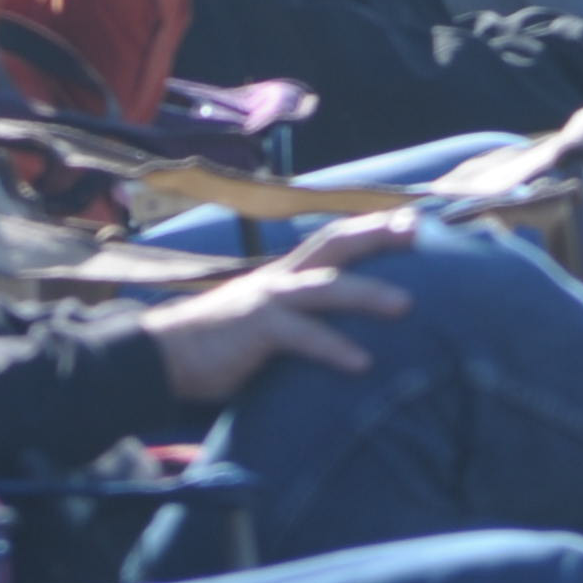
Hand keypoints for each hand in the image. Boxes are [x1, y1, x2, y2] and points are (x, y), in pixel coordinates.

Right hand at [136, 213, 417, 401]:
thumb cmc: (221, 343)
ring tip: (406, 304)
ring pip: (326, 287)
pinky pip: (303, 336)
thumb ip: (301, 315)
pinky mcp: (257, 327)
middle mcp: (281, 277)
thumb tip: (346, 328)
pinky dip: (333, 348)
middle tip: (417, 230)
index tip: (412, 218)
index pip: (334, 238)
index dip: (372, 225)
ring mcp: (268, 299)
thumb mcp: (268, 319)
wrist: (165, 355)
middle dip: (376, 234)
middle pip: (334, 243)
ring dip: (367, 293)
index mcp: (286, 274)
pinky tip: (362, 364)